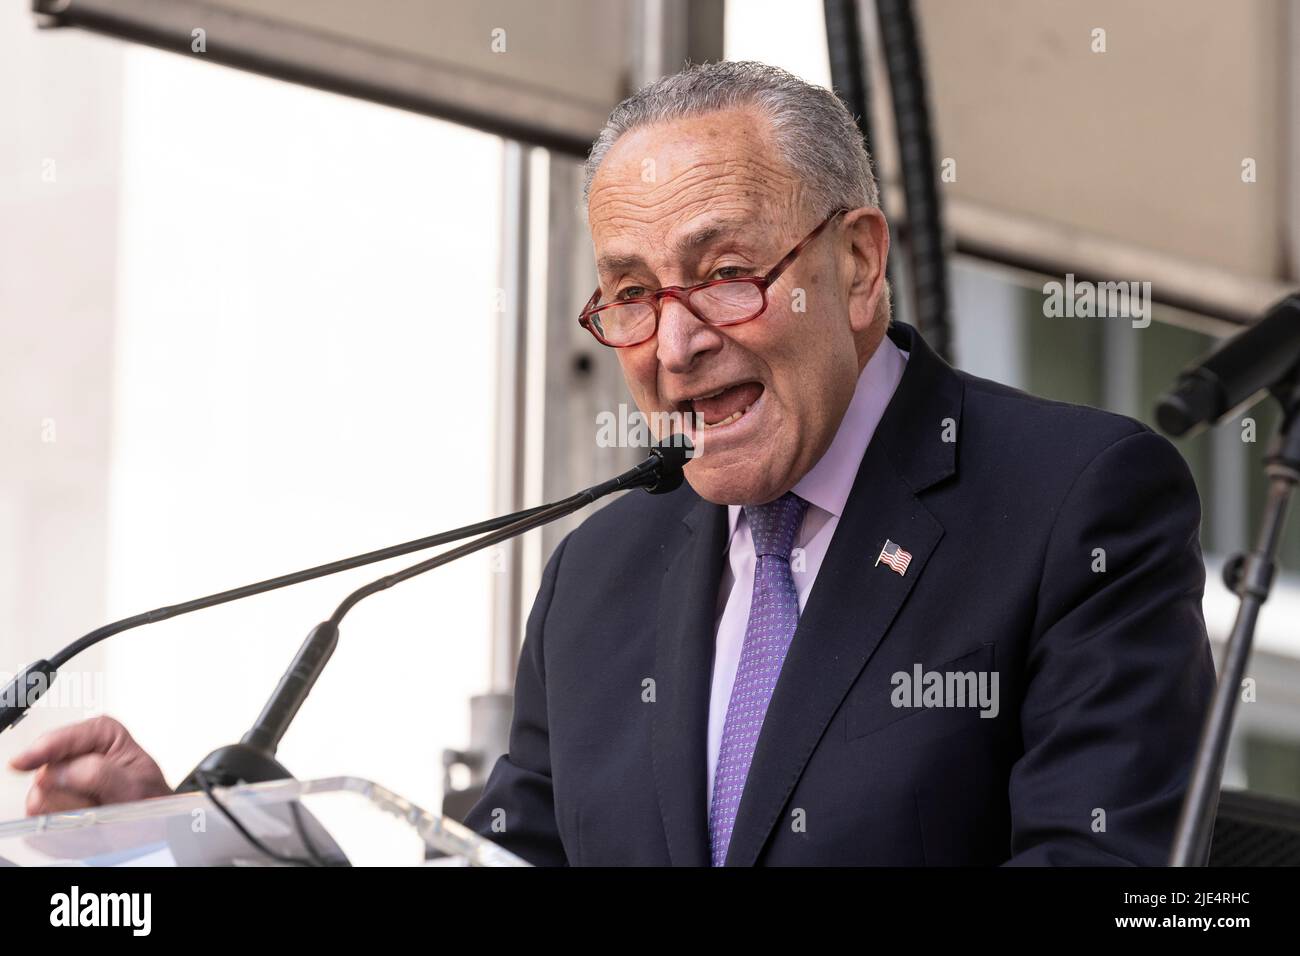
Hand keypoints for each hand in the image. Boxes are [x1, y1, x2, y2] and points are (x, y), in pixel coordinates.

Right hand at [8, 716, 170, 814]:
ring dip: (69, 809)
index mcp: (103, 734)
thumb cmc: (149, 798)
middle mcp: (80, 753)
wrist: (152, 822)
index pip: (63, 738)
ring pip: (42, 795)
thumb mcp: (134, 784)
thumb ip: (98, 774)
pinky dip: (62, 820)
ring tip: (96, 809)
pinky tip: (84, 818)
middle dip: (68, 791)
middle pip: (48, 770)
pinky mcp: (54, 799)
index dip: (42, 750)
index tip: (23, 762)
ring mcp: (64, 776)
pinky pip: (42, 813)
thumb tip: (58, 773)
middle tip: (96, 801)